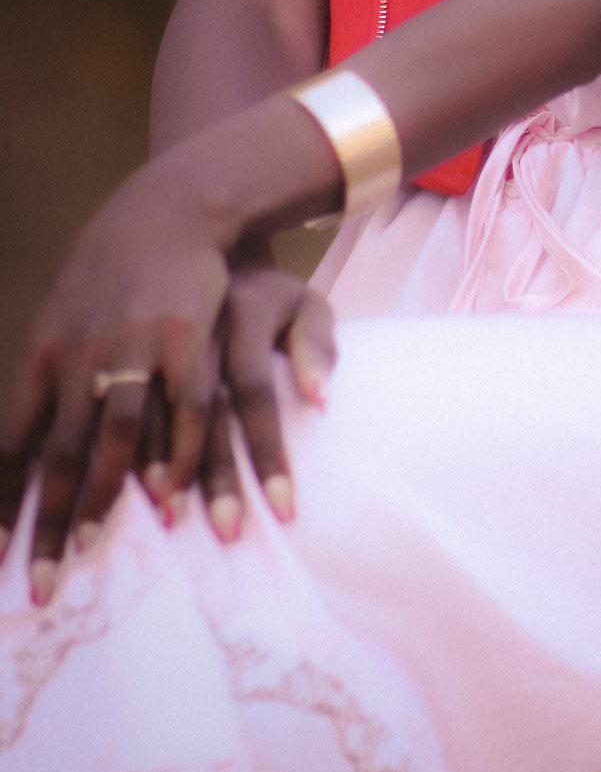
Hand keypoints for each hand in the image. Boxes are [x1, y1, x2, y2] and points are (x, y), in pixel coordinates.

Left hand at [0, 157, 230, 603]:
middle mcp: (80, 355)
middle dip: (49, 525)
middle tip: (43, 586)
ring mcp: (134, 346)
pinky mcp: (187, 337)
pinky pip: (183, 409)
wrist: (168, 208)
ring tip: (98, 548)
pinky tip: (172, 495)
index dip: (2, 504)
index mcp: (41, 353)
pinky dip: (177, 456)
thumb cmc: (110, 269)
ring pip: (116, 437)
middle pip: (60, 454)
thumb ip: (47, 379)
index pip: (9, 444)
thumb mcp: (60, 316)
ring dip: (108, 499)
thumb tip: (25, 447)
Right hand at [138, 244, 335, 541]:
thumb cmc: (261, 293)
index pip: (257, 391)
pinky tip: (114, 494)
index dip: (270, 451)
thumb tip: (321, 402)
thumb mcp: (301, 300)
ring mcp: (147, 341)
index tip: (286, 510)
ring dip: (160, 474)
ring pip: (150, 417)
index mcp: (241, 313)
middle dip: (219, 477)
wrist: (192, 237)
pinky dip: (115, 453)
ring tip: (168, 525)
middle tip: (231, 534)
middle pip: (206, 415)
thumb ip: (318, 345)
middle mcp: (192, 330)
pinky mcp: (113, 351)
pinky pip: (109, 409)